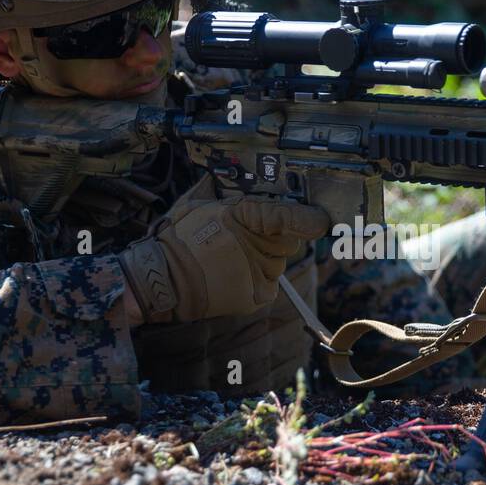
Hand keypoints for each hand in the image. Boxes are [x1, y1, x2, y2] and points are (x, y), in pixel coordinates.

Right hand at [118, 175, 329, 322]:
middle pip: (287, 241)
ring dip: (262, 261)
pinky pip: (269, 285)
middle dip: (273, 240)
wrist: (164, 279)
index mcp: (244, 215)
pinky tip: (233, 277)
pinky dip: (256, 281)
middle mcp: (257, 244)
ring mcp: (259, 272)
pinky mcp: (258, 295)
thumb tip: (246, 189)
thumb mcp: (202, 204)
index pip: (288, 216)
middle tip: (243, 242)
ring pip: (277, 264)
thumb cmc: (181, 239)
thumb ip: (231, 198)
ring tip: (230, 261)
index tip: (321, 220)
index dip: (307, 219)